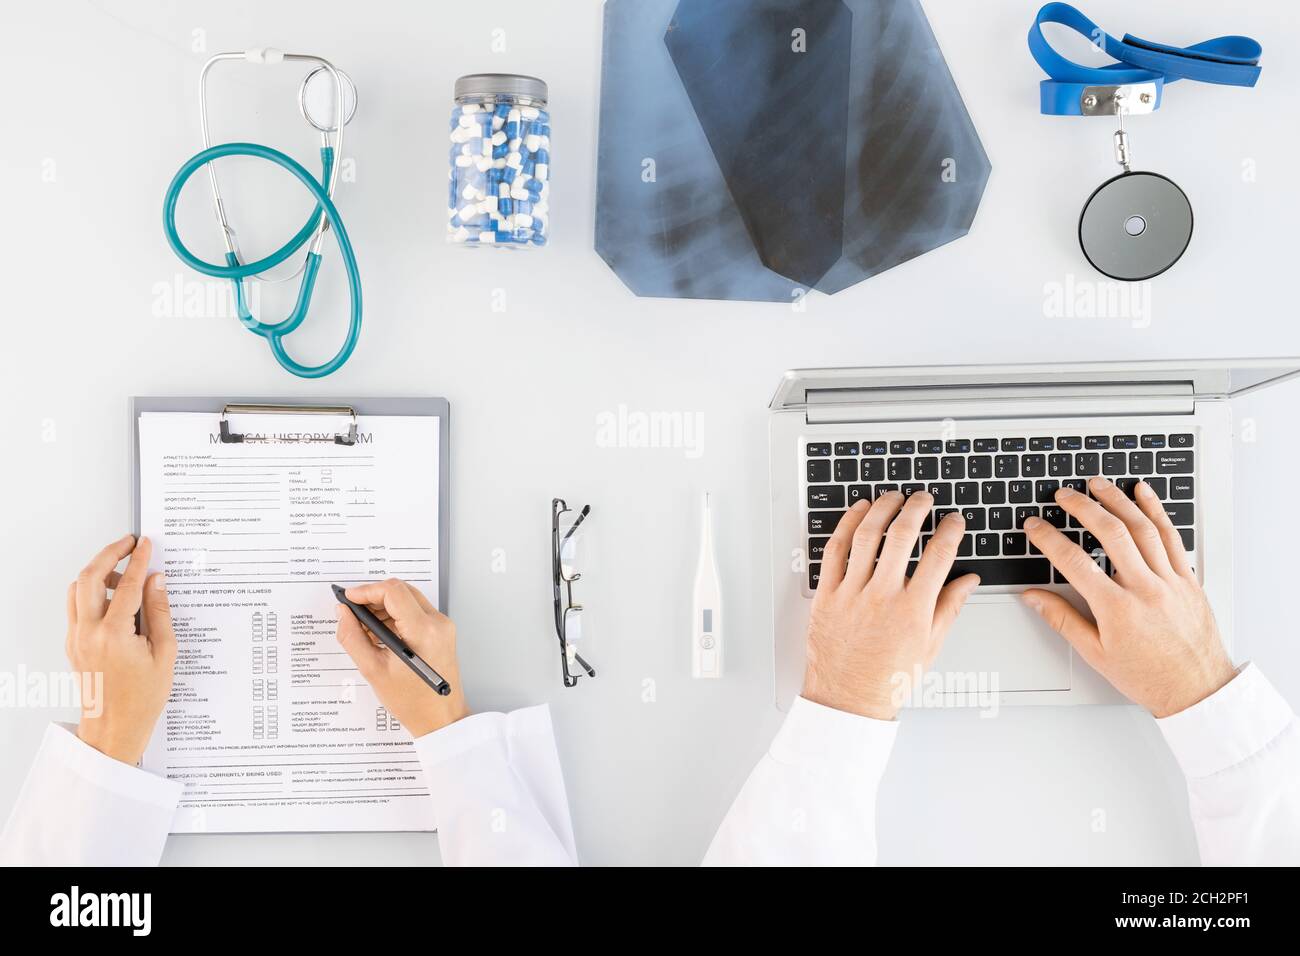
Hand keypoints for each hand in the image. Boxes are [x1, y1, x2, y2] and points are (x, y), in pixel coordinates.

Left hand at [69, 535, 175, 763]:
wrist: (116, 728)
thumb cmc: (143, 698)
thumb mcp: (164, 653)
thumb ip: (159, 612)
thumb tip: (156, 581)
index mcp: (113, 635)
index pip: (127, 585)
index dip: (138, 560)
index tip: (145, 544)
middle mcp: (88, 633)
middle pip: (89, 577)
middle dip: (109, 553)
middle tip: (127, 543)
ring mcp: (76, 638)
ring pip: (77, 590)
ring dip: (98, 574)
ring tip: (124, 574)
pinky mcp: (73, 644)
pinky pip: (76, 606)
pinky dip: (92, 593)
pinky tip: (113, 597)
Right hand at [335, 579, 468, 736]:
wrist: (439, 718)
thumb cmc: (412, 702)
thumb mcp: (373, 670)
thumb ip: (353, 637)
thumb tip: (343, 614)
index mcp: (423, 631)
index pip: (393, 592)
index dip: (366, 590)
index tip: (348, 597)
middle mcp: (438, 624)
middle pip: (401, 591)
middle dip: (373, 597)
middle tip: (352, 612)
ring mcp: (442, 627)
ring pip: (408, 599)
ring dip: (383, 607)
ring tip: (363, 627)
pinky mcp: (441, 632)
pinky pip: (415, 612)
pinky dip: (395, 616)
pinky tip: (379, 633)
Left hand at [803, 492, 980, 719]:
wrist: (848, 699)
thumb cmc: (888, 677)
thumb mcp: (930, 646)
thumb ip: (950, 607)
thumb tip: (969, 580)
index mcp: (913, 609)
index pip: (939, 555)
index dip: (951, 531)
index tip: (954, 521)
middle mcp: (882, 596)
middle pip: (902, 536)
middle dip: (917, 509)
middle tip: (924, 498)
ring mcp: (851, 593)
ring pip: (867, 536)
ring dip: (882, 509)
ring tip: (893, 497)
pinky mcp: (827, 595)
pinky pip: (835, 551)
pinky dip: (847, 525)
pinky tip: (858, 512)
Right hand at [1022, 477, 1234, 717]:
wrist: (1197, 690)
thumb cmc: (1148, 676)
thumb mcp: (1096, 654)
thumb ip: (1062, 620)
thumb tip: (1033, 597)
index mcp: (1117, 610)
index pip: (1074, 562)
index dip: (1049, 539)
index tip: (1035, 526)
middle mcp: (1145, 589)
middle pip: (1111, 533)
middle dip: (1083, 508)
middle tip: (1064, 495)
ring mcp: (1170, 581)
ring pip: (1142, 528)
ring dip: (1117, 500)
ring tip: (1098, 484)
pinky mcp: (1188, 579)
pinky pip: (1172, 536)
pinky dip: (1157, 510)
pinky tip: (1143, 493)